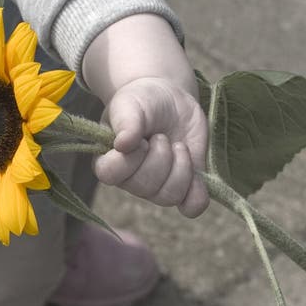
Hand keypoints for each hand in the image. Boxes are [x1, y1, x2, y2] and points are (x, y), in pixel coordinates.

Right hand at [91, 77, 208, 217]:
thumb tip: (122, 145)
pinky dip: (196, 193)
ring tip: (177, 145)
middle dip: (160, 157)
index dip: (128, 159)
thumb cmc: (143, 100)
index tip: (141, 139)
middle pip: (144, 187)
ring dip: (180, 167)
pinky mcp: (184, 187)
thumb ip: (126, 121)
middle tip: (161, 136)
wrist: (170, 98)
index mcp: (109, 159)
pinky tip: (196, 173)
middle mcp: (131, 179)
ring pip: (169, 196)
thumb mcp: (130, 103)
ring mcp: (158, 186)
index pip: (109, 174)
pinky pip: (191, 206)